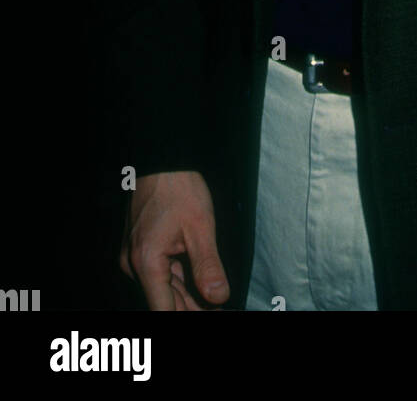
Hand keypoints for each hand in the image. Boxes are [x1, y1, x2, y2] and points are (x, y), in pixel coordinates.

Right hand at [120, 170, 229, 310]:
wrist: (162, 160)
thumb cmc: (180, 188)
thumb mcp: (201, 227)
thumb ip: (208, 266)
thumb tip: (218, 297)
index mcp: (146, 262)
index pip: (164, 311)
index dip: (190, 317)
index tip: (212, 315)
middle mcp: (134, 264)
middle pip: (164, 302)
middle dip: (193, 309)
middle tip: (220, 311)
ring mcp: (135, 257)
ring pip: (163, 289)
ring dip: (188, 299)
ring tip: (215, 305)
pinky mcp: (140, 249)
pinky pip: (160, 274)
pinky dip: (181, 283)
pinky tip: (201, 289)